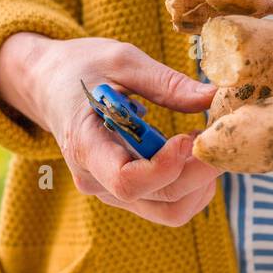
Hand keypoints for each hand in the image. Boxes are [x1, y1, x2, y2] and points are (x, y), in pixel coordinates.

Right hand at [0, 33, 219, 226]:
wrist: (51, 87)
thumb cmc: (82, 68)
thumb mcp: (121, 61)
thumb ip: (167, 82)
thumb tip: (214, 97)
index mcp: (85, 145)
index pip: (126, 180)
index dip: (166, 167)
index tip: (189, 137)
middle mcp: (96, 179)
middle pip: (161, 198)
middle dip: (200, 172)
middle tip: (221, 137)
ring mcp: (112, 192)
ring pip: (171, 211)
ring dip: (201, 184)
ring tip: (208, 144)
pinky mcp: (128, 194)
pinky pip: (169, 205)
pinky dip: (194, 186)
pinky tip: (195, 153)